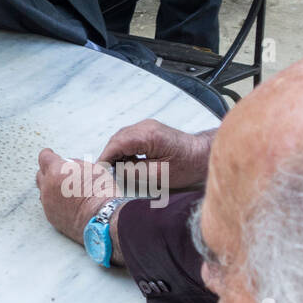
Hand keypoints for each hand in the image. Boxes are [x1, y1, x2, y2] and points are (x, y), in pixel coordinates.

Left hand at [36, 148, 114, 253]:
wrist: (103, 217)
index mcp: (56, 170)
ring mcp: (48, 202)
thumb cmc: (101, 193)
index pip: (44, 157)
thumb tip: (69, 165)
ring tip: (65, 190)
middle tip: (59, 174)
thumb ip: (74, 164)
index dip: (49, 155)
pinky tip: (67, 203)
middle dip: (48, 173)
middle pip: (40, 175)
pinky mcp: (50, 216)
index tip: (51, 155)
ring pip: (43, 191)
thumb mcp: (91, 168)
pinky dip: (55, 203)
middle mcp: (48, 186)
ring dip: (51, 189)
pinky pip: (48, 205)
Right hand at [97, 119, 215, 189]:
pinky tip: (128, 163)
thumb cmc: (187, 166)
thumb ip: (134, 172)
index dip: (105, 158)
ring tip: (116, 170)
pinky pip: (129, 138)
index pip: (117, 144)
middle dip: (109, 156)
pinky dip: (124, 150)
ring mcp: (147, 126)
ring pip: (121, 138)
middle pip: (117, 139)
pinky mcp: (149, 130)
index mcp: (148, 136)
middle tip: (104, 173)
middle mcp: (146, 126)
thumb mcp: (159, 175)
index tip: (98, 171)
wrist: (204, 155)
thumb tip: (116, 171)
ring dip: (116, 153)